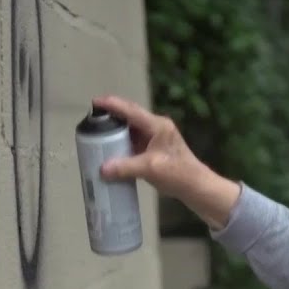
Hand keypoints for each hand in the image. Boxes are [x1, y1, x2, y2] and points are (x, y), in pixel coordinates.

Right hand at [92, 95, 241, 229]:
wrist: (195, 186)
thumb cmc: (177, 173)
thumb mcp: (150, 169)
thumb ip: (126, 167)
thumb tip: (102, 169)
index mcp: (157, 126)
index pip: (131, 110)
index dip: (112, 104)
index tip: (95, 101)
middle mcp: (156, 127)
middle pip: (130, 116)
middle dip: (112, 115)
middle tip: (92, 118)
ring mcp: (155, 137)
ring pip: (131, 128)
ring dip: (116, 129)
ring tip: (97, 132)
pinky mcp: (154, 148)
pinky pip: (134, 140)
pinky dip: (122, 142)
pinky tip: (110, 148)